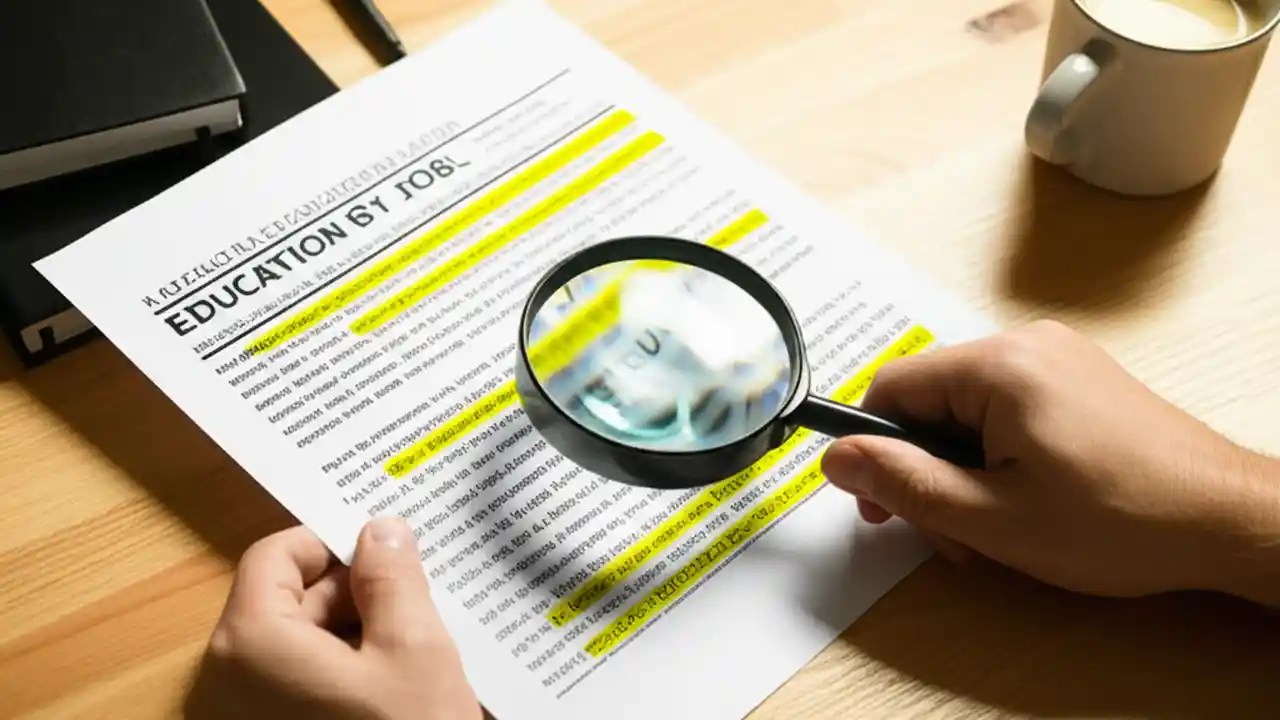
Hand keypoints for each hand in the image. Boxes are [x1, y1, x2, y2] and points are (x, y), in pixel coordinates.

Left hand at [186, 517, 480, 719]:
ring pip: (294, 650)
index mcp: (249, 643)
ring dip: (351, 640)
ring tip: (410, 655)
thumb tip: (379, 531)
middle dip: (351, 596)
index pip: (275, 556)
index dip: (332, 544)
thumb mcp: (414, 649)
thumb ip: (392, 576)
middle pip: (284, 603)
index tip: (386, 553)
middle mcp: (223, 684)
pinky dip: (337, 681)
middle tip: (415, 605)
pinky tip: (389, 696)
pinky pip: (292, 693)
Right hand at [821, 320, 1279, 606]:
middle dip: (925, 471)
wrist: (1227, 521)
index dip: (872, 449)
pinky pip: (1006, 411)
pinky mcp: (1078, 382)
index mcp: (1000, 367)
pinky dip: (996, 457)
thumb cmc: (1124, 520)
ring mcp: (1058, 360)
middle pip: (929, 401)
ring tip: (992, 528)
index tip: (877, 502)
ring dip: (961, 471)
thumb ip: (904, 484)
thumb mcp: (992, 518)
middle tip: (947, 533)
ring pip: (967, 412)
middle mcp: (1028, 346)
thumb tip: (838, 459)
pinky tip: (1019, 503)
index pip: (891, 387)